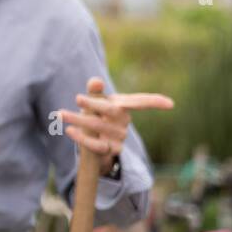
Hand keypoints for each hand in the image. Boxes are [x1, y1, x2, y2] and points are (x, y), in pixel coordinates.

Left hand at [59, 77, 173, 175]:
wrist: (94, 143)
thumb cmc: (96, 116)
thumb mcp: (95, 102)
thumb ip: (95, 92)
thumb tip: (96, 81)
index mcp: (123, 106)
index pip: (141, 102)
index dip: (155, 102)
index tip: (171, 104)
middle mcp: (124, 122)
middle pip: (111, 111)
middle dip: (94, 103)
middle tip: (77, 97)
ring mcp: (120, 137)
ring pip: (99, 127)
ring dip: (79, 119)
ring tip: (60, 114)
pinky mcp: (111, 151)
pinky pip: (97, 145)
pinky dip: (81, 138)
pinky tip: (69, 130)